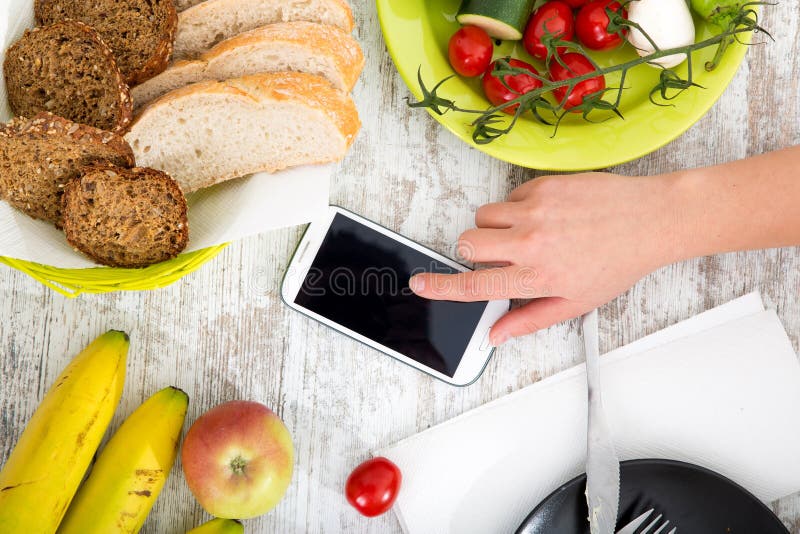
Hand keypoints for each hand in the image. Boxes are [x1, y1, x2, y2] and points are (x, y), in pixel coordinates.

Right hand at [409, 172, 681, 345]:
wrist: (650, 219)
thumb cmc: (617, 262)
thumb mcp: (575, 302)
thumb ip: (529, 319)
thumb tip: (496, 334)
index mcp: (537, 277)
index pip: (475, 286)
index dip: (441, 288)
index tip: (420, 285)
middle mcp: (531, 244)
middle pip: (467, 244)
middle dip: (472, 251)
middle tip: (498, 254)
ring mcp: (535, 211)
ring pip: (483, 216)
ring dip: (494, 227)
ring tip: (524, 232)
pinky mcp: (542, 185)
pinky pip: (509, 196)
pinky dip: (518, 206)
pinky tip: (546, 214)